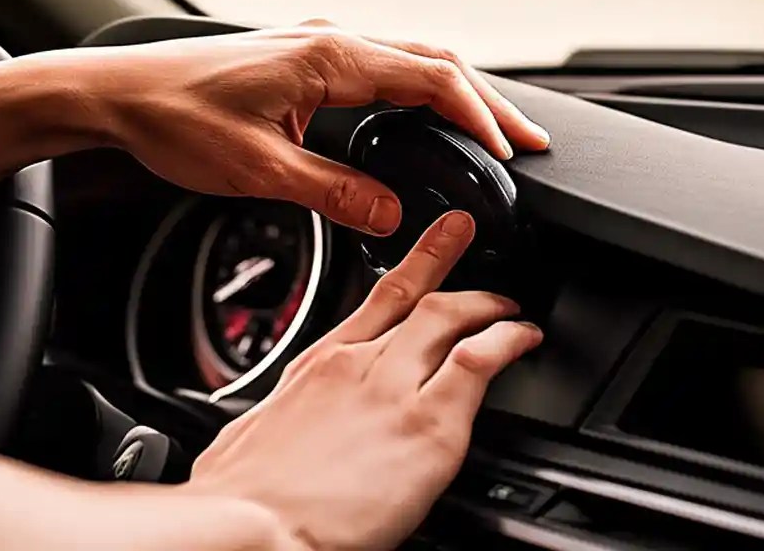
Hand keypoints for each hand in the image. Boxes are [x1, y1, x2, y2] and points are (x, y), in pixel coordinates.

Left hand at [66, 22, 549, 234]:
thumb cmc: (172, 117)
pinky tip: (423, 121)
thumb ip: (331, 193)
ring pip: (410, 62)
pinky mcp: (303, 61)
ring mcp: (318, 48)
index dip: (478, 116)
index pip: (430, 78)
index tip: (511, 150)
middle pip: (434, 63)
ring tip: (491, 134)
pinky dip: (417, 95)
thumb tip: (390, 214)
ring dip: (454, 96)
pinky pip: (381, 71)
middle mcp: (330, 42)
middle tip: (526, 143)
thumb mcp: (256, 169)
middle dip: (485, 104)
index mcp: (329, 58)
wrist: (116, 93)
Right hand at [187, 211, 542, 549]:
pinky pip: (479, 362)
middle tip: (476, 253)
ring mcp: (394, 388)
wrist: (246, 526)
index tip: (435, 240)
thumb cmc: (239, 496)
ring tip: (511, 310)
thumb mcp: (251, 438)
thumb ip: (285, 420)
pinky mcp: (428, 424)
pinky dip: (508, 341)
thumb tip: (284, 427)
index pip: (378, 300)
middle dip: (454, 271)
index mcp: (317, 367)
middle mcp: (357, 364)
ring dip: (488, 307)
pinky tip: (524, 339)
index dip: (415, 263)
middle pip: (420, 300)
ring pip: (451, 318)